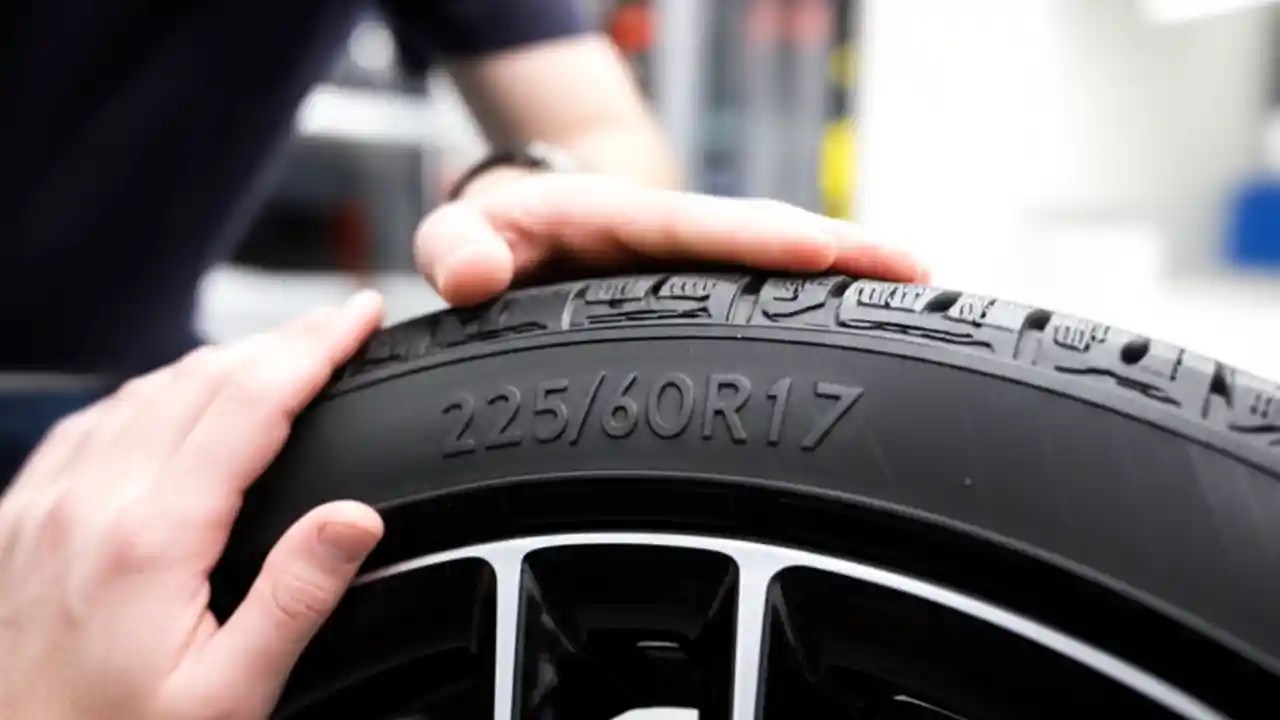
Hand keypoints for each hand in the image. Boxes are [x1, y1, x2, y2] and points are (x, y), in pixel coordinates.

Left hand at [0, 292, 384, 719]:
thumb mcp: (228, 696)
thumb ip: (296, 599)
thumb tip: (356, 518)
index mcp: (151, 539)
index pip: (250, 404)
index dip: (314, 347)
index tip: (359, 315)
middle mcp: (89, 503)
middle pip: (199, 378)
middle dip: (280, 339)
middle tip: (337, 322)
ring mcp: (44, 506)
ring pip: (143, 388)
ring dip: (220, 359)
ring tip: (279, 354)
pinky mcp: (19, 519)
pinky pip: (92, 421)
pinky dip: (152, 391)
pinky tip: (177, 399)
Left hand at [415, 169, 927, 305]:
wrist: (514, 235)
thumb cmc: (489, 239)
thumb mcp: (457, 237)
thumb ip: (454, 249)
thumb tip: (471, 275)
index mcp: (612, 222)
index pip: (692, 228)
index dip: (755, 241)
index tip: (820, 252)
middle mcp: (665, 239)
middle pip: (761, 238)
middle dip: (840, 251)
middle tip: (918, 272)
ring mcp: (691, 267)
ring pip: (777, 266)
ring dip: (848, 277)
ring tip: (924, 298)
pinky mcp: (705, 291)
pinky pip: (768, 291)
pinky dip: (821, 302)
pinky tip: (872, 331)